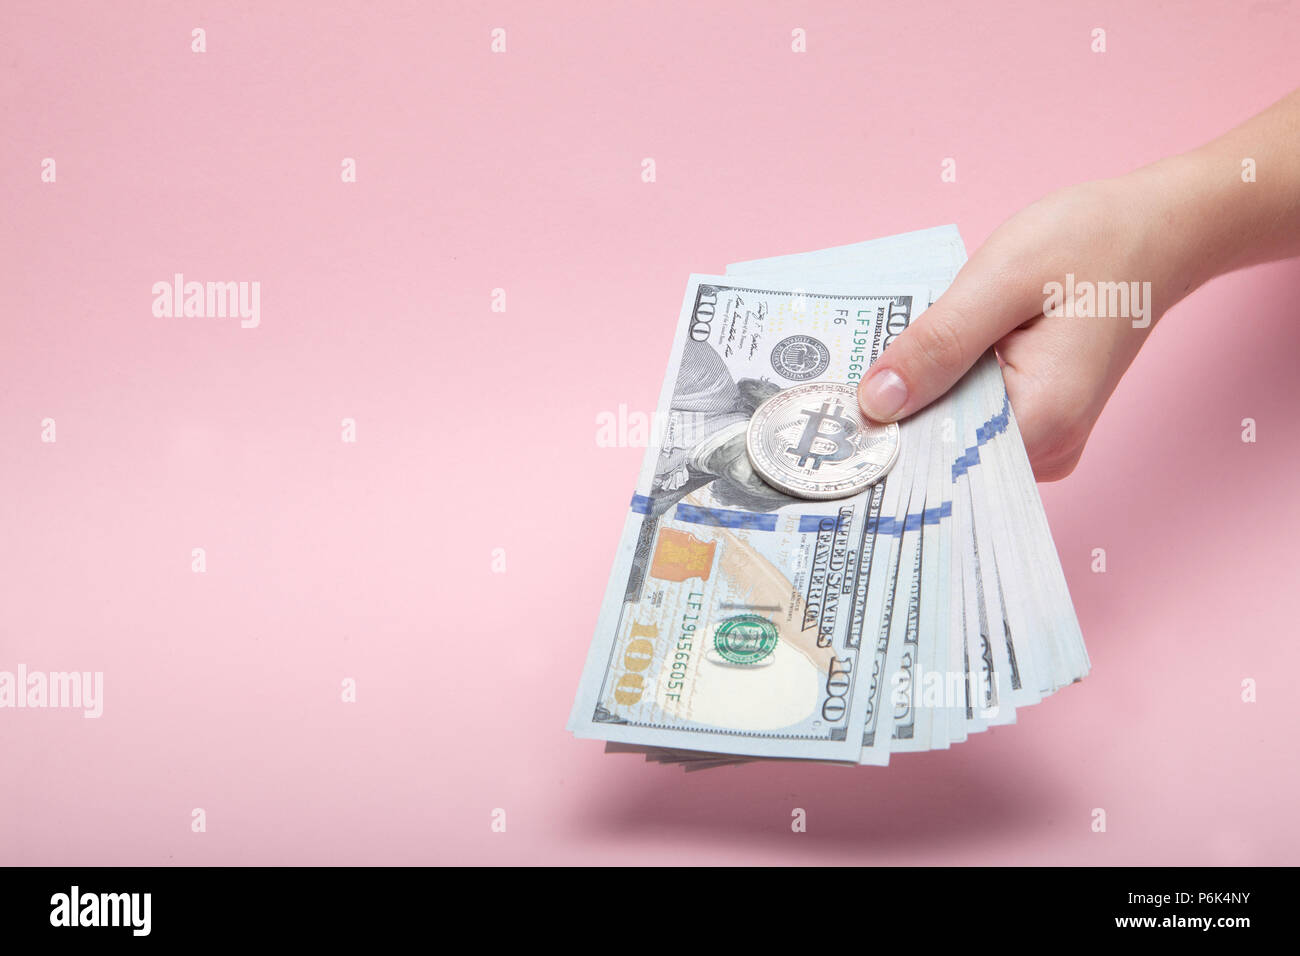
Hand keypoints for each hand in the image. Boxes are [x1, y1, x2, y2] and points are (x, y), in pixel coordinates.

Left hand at [857, 171, 1198, 480]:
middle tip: (830, 394)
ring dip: (914, 405)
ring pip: (952, 437)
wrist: (1157, 230)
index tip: (826, 426)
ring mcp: (1044, 442)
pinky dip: (940, 395)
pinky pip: (970, 421)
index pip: (937, 459)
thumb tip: (873, 404)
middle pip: (941, 454)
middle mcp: (1047, 449)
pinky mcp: (1035, 422)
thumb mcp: (999, 282)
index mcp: (1042, 423)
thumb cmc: (1091, 243)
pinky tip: (913, 368)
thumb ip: (936, 345)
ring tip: (868, 375)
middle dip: (891, 422)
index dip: (879, 442)